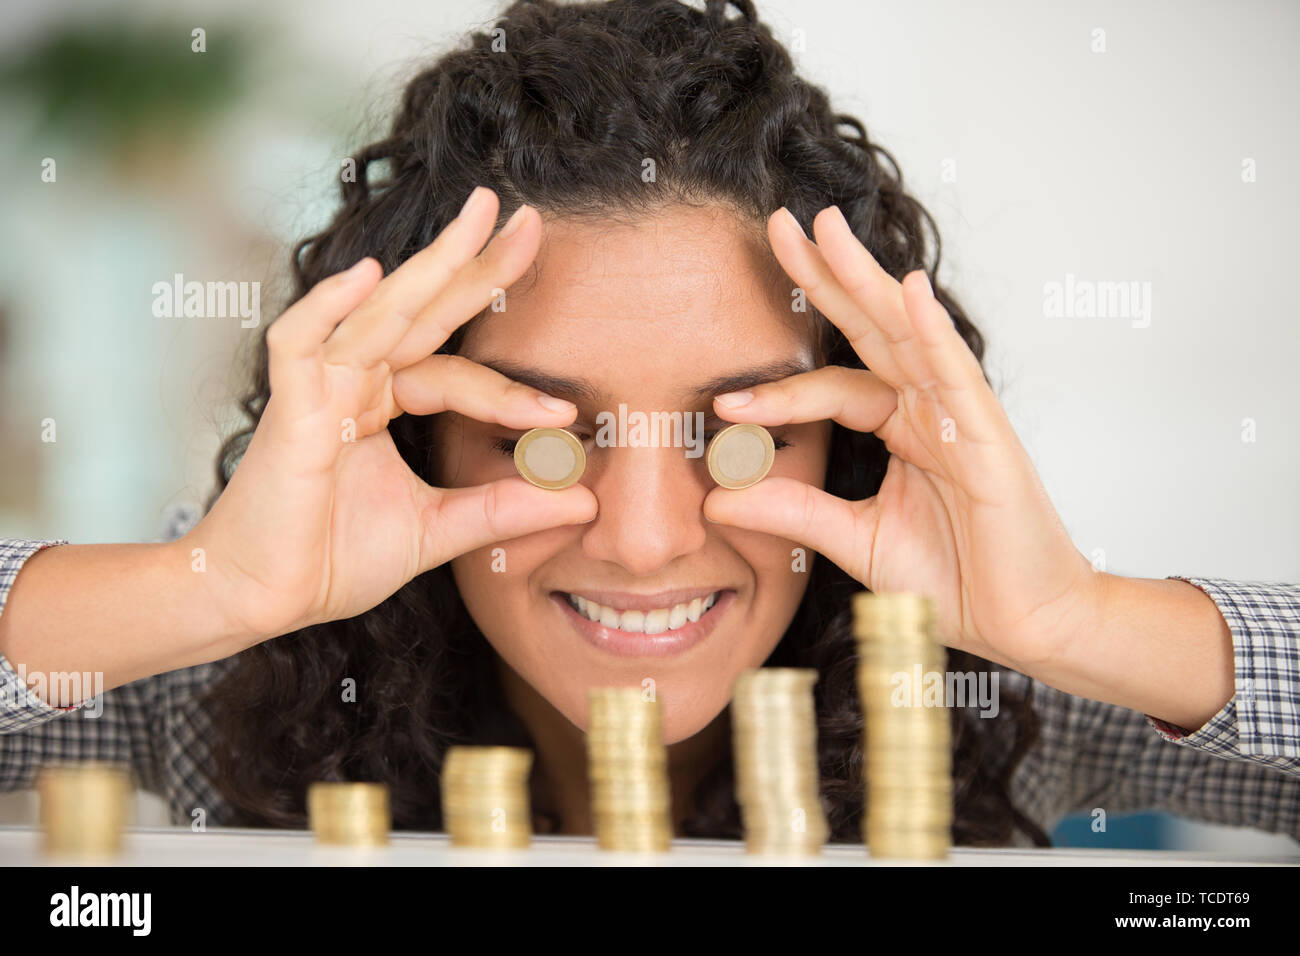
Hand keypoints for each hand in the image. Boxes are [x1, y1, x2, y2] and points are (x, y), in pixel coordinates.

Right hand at [190, 187, 596, 639]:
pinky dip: (327, 308)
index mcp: (382, 401)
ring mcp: (318, 389)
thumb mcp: (438, 530)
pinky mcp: (288, 412)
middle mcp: (353, 381)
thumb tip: (585, 502)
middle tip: (531, 220)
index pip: (456, 371)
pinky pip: (300, 344)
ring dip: (430, 264)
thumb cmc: (332, 559)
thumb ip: (505, 509)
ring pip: (378, 314)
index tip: (567, 414)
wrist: (263, 601)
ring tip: (481, 219)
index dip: (510, 391)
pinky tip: (366, 275)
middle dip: (475, 264)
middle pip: (422, 311)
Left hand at [702, 204, 1099, 671]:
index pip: (834, 387)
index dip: (781, 391)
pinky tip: (908, 289)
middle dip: (826, 275)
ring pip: (907, 332)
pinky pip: (956, 373)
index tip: (724, 405)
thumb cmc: (954, 579)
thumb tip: (717, 497)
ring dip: (867, 278)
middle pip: (870, 328)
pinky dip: (933, 331)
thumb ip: (791, 512)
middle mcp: (930, 407)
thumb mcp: (853, 539)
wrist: (1020, 623)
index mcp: (903, 426)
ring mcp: (961, 414)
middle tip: (779, 223)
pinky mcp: (989, 436)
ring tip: (828, 227)